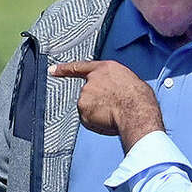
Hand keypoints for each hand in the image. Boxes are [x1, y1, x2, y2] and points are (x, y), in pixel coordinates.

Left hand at [49, 60, 165, 147]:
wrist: (136, 110)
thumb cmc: (139, 97)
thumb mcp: (128, 81)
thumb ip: (113, 84)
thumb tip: (113, 94)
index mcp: (105, 68)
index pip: (80, 67)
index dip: (64, 69)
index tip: (52, 70)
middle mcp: (91, 80)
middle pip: (89, 94)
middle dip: (98, 103)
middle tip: (115, 107)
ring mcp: (85, 95)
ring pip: (88, 108)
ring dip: (99, 113)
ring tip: (115, 113)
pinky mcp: (82, 110)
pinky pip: (88, 120)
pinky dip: (96, 123)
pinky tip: (109, 121)